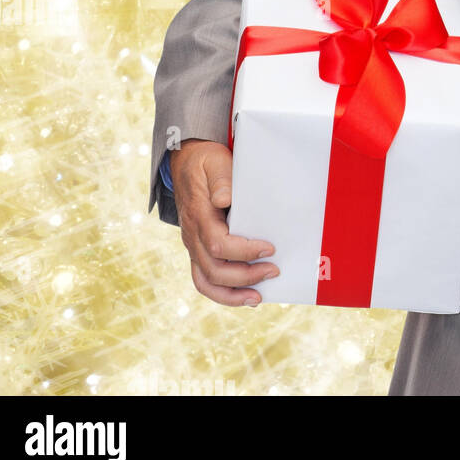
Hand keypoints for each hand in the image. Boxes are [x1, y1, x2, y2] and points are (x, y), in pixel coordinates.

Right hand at [169, 139, 277, 305]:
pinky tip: (244, 295)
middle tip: (274, 270)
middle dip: (245, 276)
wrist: (185, 162)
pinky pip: (204, 279)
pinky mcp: (197, 249)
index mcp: (199, 215)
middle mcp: (192, 235)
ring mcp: (192, 245)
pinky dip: (222, 293)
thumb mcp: (215, 161)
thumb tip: (225, 199)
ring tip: (258, 298)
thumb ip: (221, 179)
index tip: (270, 248)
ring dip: (232, 294)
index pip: (218, 244)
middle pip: (213, 269)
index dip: (245, 251)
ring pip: (205, 281)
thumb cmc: (206, 161)